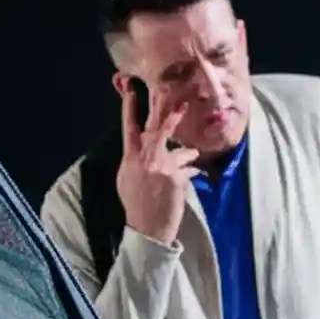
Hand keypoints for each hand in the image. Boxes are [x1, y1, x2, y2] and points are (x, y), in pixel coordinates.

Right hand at [115, 76, 200, 244]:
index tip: (132, 91)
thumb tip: (143, 148)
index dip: (130, 109)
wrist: (147, 227)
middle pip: (157, 129)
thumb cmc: (136, 204)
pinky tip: (192, 175)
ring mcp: (161, 167)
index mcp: (130, 159)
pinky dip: (191, 171)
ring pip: (180, 150)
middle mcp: (145, 159)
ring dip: (188, 153)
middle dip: (168, 112)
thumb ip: (136, 160)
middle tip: (177, 97)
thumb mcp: (127, 179)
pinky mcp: (176, 176)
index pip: (129, 129)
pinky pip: (189, 168)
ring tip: (192, 155)